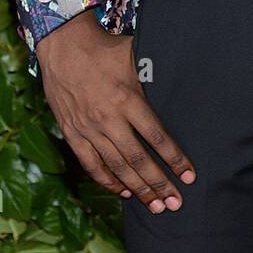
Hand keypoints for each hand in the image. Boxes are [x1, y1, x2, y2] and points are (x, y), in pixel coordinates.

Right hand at [37, 10, 195, 213]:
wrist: (63, 45)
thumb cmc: (105, 49)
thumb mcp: (135, 55)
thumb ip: (156, 72)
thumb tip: (188, 76)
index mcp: (127, 98)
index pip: (156, 136)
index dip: (175, 158)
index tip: (189, 176)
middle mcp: (108, 118)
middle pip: (138, 160)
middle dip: (159, 184)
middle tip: (176, 203)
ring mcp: (88, 129)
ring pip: (116, 167)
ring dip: (138, 189)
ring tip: (156, 206)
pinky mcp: (72, 133)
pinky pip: (91, 165)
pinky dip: (108, 181)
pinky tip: (123, 192)